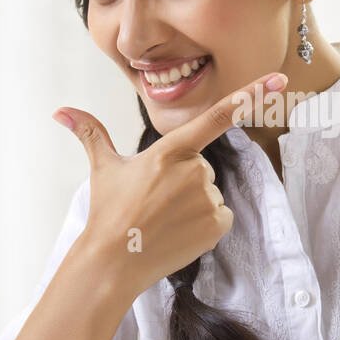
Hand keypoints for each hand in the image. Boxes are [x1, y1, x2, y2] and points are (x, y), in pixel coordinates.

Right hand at [52, 71, 288, 291]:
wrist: (114, 261)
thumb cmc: (108, 212)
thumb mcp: (103, 168)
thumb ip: (90, 133)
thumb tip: (59, 111)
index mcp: (170, 150)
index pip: (216, 116)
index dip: (251, 95)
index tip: (280, 79)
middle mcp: (194, 170)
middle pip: (201, 168)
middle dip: (182, 182)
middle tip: (154, 202)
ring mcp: (207, 198)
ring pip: (210, 193)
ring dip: (192, 205)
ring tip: (163, 220)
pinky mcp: (217, 224)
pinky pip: (221, 216)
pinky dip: (204, 224)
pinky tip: (179, 233)